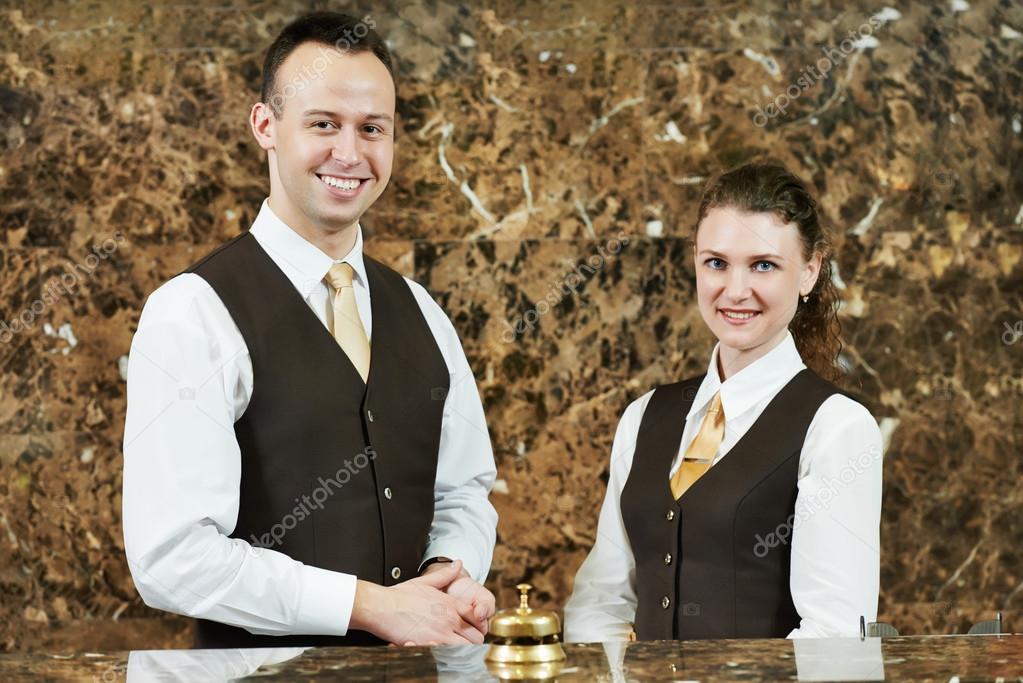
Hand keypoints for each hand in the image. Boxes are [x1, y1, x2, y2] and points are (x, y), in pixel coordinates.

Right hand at [350, 560, 485, 645]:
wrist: (380, 606)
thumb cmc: (399, 595)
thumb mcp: (425, 581)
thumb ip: (445, 575)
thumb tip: (458, 564)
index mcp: (450, 604)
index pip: (477, 619)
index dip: (477, 626)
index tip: (471, 630)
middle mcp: (449, 619)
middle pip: (475, 637)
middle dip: (472, 641)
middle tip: (463, 642)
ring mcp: (440, 633)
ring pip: (465, 648)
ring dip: (462, 650)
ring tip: (452, 649)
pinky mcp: (428, 645)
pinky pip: (448, 655)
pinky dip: (448, 656)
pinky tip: (440, 653)